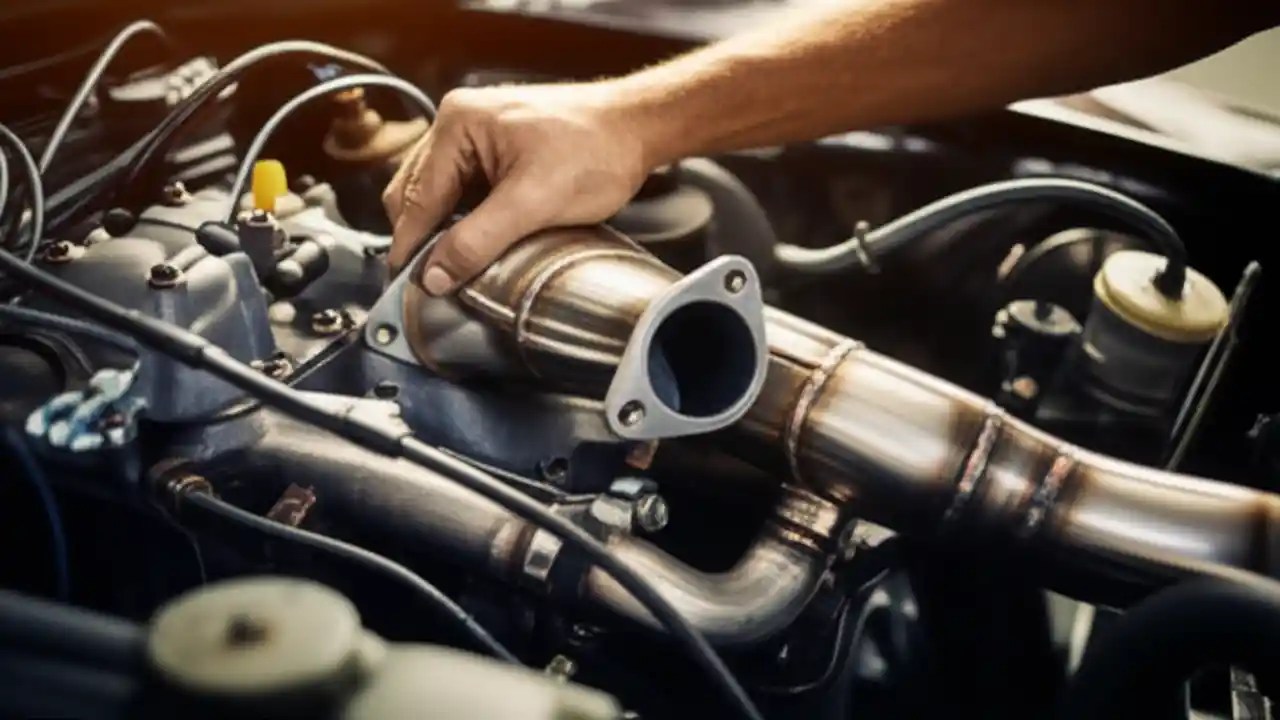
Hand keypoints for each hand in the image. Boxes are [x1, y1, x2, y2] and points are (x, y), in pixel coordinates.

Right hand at [383, 82, 651, 294]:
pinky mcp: (495, 151)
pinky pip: (464, 192)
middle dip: (424, 238)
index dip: (411, 246)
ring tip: (455, 268)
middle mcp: (458, 123)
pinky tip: (479, 244)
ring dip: (445, 230)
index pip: (416, 198)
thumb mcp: (534, 204)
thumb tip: (434, 276)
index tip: (407, 286)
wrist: (639, 128)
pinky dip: (466, 220)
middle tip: (432, 283)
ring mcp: (476, 136)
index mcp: (457, 124)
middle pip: (417, 195)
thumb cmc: (596, 150)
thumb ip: (478, 241)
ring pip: (439, 196)